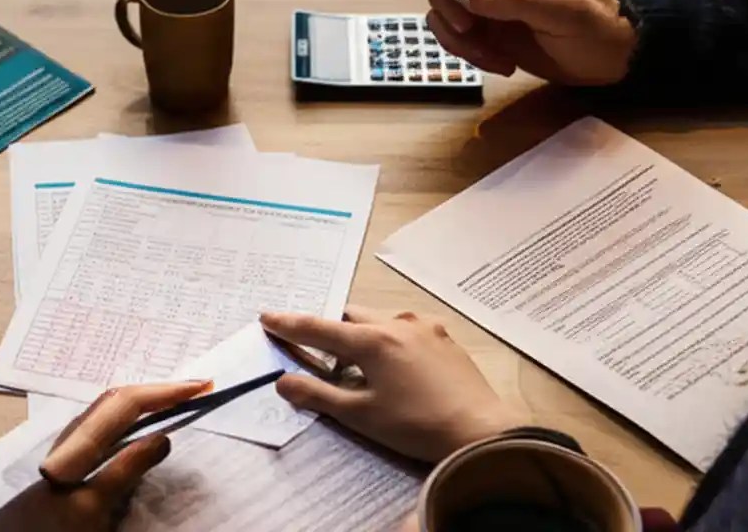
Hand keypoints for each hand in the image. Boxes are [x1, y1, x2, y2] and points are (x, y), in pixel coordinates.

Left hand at [0, 380, 210, 531]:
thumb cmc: (52, 527)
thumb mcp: (93, 506)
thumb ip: (124, 470)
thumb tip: (162, 436)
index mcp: (82, 439)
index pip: (129, 402)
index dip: (166, 391)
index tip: (201, 386)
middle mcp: (76, 432)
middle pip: (121, 397)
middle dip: (159, 388)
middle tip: (198, 387)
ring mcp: (73, 444)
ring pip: (114, 408)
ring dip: (147, 398)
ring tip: (178, 398)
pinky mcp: (74, 459)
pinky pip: (109, 424)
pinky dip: (134, 415)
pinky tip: (144, 426)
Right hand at [260, 307, 525, 462]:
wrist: (480, 431)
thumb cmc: (416, 425)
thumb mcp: (360, 415)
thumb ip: (318, 395)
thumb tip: (283, 382)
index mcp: (371, 341)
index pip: (318, 329)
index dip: (289, 325)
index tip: (267, 317)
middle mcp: (395, 324)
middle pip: (349, 318)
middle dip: (331, 331)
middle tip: (322, 354)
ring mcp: (424, 328)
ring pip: (380, 320)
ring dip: (363, 334)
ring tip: (364, 367)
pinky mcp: (445, 338)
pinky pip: (406, 328)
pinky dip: (391, 339)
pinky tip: (398, 367)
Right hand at [426, 0, 637, 85]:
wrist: (607, 63)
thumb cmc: (595, 28)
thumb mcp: (563, 9)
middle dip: (448, 1)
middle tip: (466, 29)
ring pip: (446, 6)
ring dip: (457, 35)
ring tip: (490, 57)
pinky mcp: (485, 27)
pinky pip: (455, 33)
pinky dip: (466, 51)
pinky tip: (500, 64)